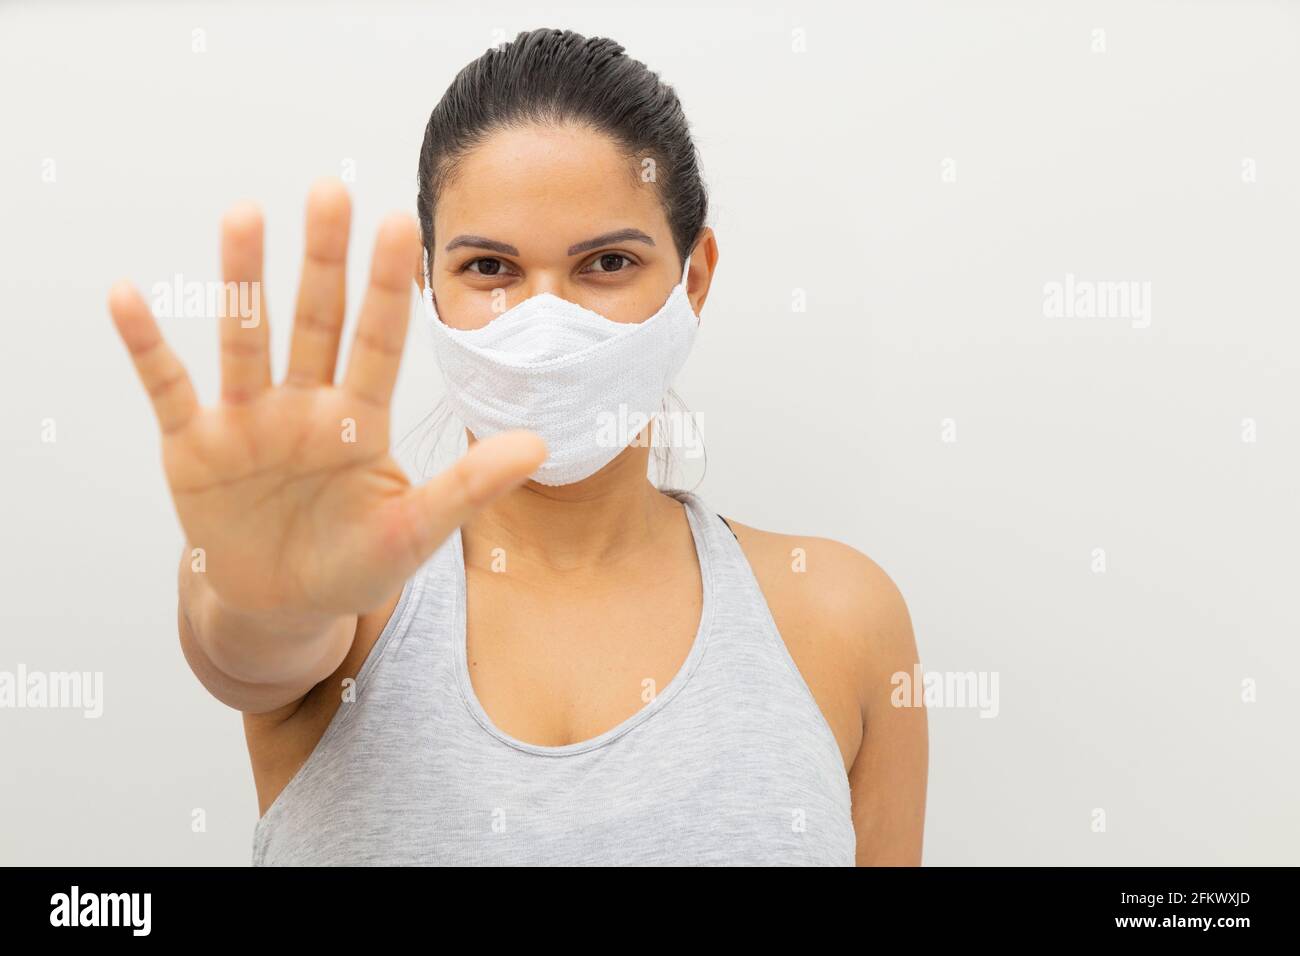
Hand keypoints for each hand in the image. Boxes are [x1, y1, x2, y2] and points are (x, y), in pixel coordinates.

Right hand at [108, 178, 544, 618]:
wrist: (283, 606)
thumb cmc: (354, 564)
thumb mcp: (415, 531)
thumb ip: (469, 486)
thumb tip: (541, 443)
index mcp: (360, 419)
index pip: (379, 342)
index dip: (388, 288)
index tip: (401, 225)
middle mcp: (304, 405)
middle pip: (316, 320)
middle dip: (324, 259)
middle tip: (331, 190)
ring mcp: (247, 420)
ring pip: (246, 338)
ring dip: (242, 280)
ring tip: (245, 214)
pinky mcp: (193, 446)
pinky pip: (166, 387)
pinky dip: (146, 346)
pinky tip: (129, 297)